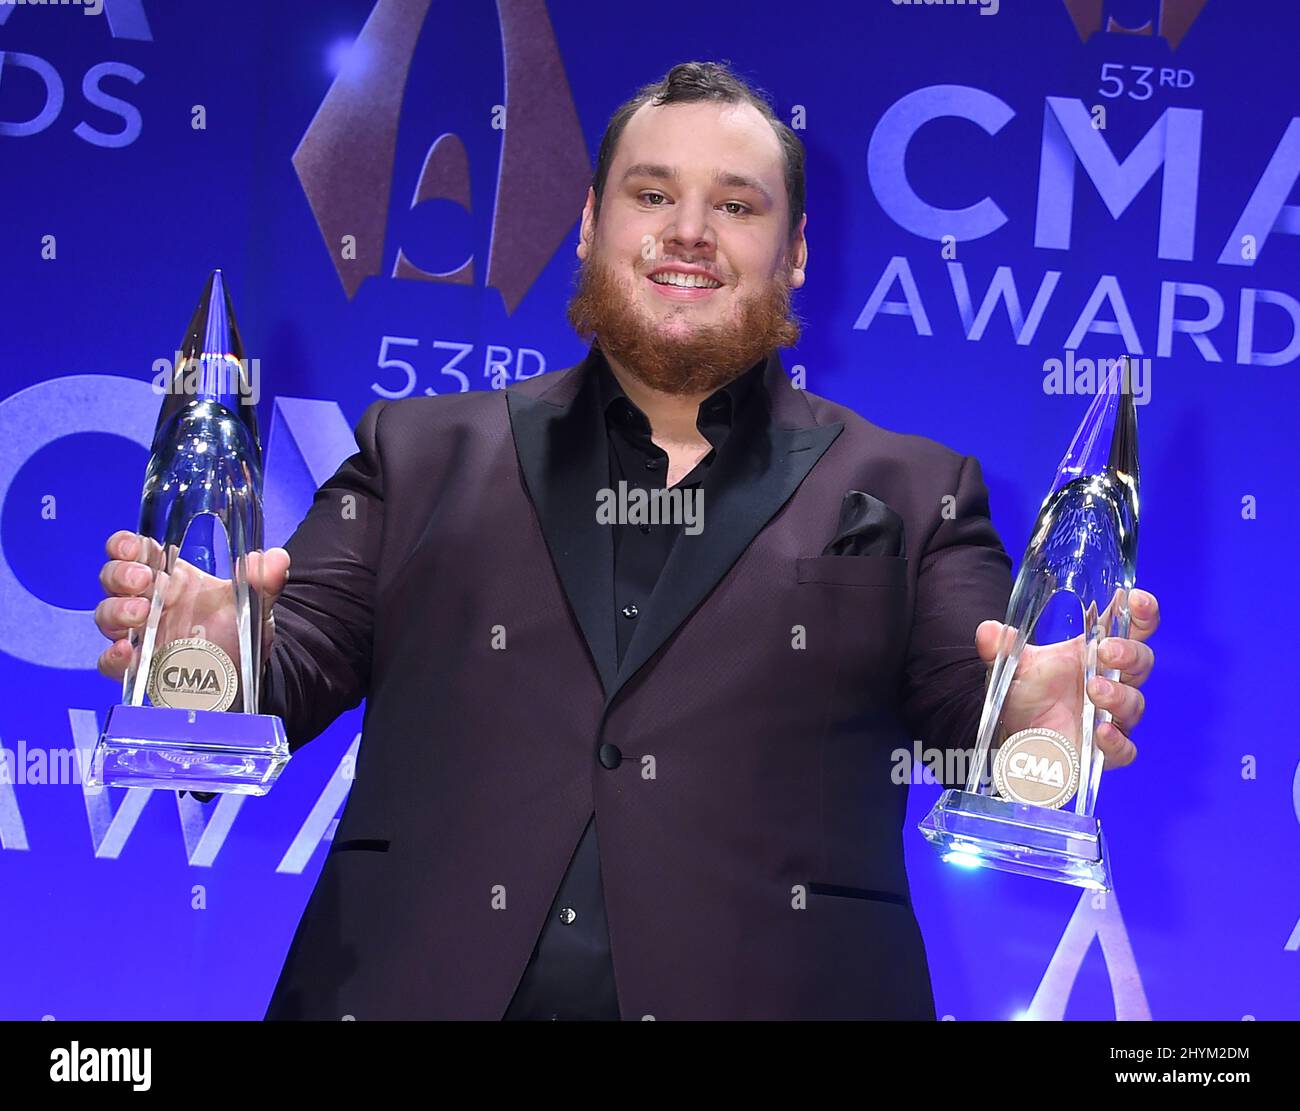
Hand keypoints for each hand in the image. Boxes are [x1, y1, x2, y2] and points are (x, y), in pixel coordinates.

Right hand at [94, 528, 289, 684]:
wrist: (247, 675)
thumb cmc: (240, 631)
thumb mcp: (256, 603)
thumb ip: (265, 581)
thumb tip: (278, 559)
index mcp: (173, 578)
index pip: (135, 551)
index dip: (123, 545)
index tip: (130, 546)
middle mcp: (150, 602)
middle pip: (113, 579)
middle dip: (119, 575)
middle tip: (143, 581)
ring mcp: (141, 634)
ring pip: (107, 615)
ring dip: (117, 610)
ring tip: (141, 614)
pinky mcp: (140, 667)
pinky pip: (110, 662)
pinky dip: (113, 656)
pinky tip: (127, 651)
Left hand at [974, 589, 1159, 769]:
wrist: (1016, 735)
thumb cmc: (1029, 694)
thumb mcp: (1015, 665)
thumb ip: (1002, 646)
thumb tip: (987, 631)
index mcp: (1097, 652)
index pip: (1132, 627)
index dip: (1142, 612)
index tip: (1135, 599)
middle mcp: (1113, 680)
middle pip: (1141, 662)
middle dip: (1129, 654)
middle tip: (1105, 651)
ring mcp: (1112, 715)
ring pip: (1134, 703)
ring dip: (1118, 694)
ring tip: (1093, 688)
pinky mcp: (1107, 748)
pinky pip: (1125, 748)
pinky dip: (1116, 741)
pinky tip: (1101, 732)